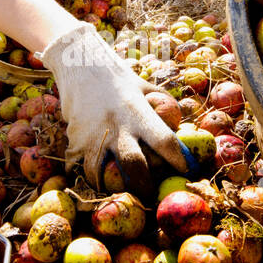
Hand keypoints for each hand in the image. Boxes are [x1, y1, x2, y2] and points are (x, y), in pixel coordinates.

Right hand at [41, 23, 186, 196]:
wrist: (79, 63)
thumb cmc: (116, 75)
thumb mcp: (143, 86)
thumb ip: (161, 103)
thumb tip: (181, 120)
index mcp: (138, 112)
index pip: (164, 140)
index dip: (178, 158)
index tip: (188, 171)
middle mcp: (117, 126)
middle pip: (134, 164)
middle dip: (145, 187)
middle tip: (152, 199)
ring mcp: (93, 134)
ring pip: (101, 172)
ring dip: (110, 188)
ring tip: (118, 197)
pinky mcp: (74, 138)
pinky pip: (78, 166)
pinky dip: (83, 177)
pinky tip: (91, 184)